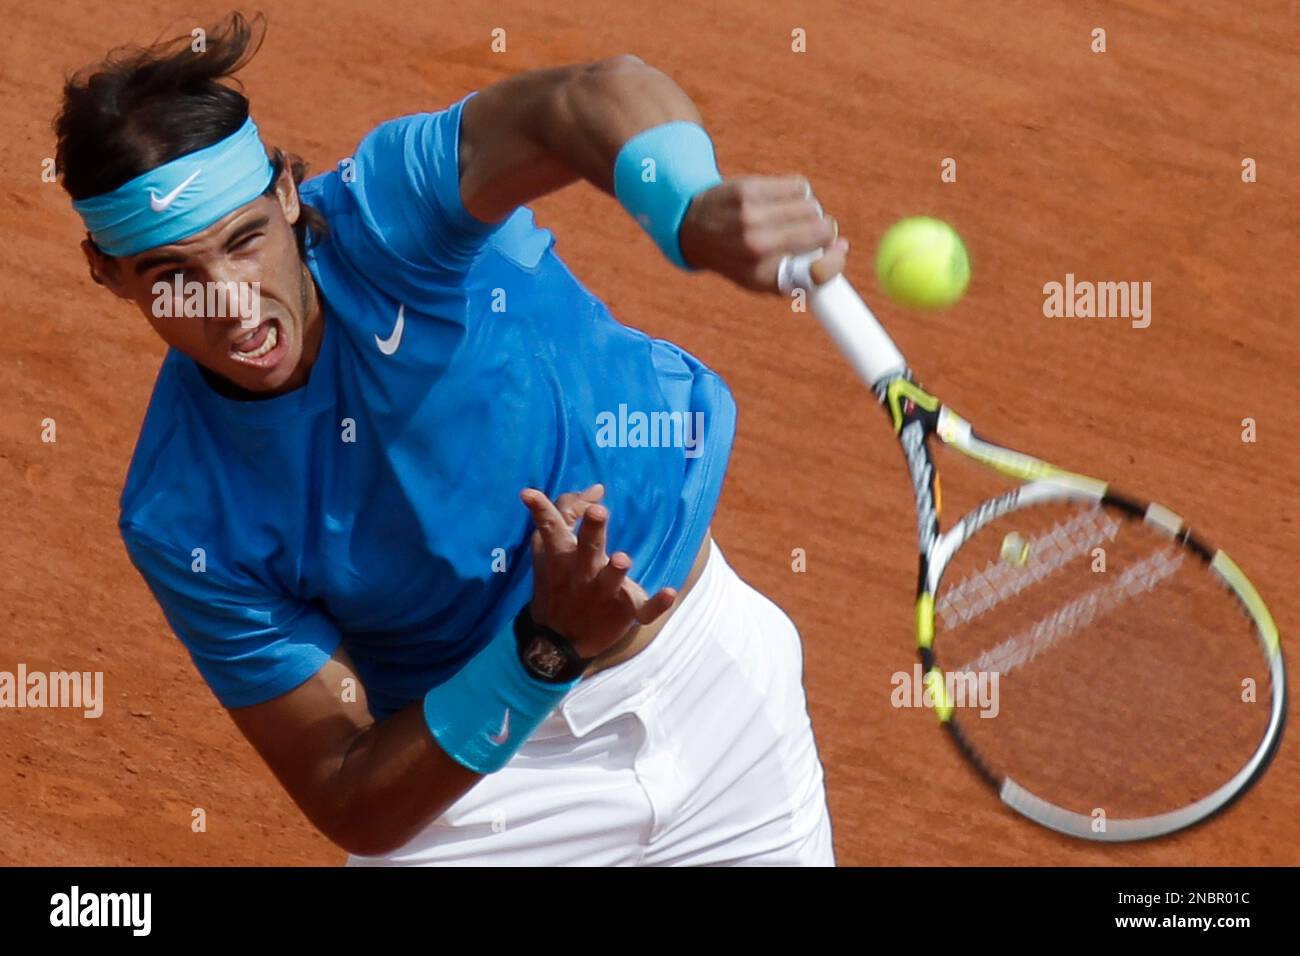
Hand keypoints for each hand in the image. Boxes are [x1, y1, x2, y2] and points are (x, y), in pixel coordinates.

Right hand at [520, 485, 676, 658]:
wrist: (559, 640)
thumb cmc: (559, 582)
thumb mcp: (551, 551)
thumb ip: (571, 512)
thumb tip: (598, 488)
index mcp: (564, 556)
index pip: (552, 528)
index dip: (541, 510)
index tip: (529, 494)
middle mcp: (583, 573)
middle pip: (588, 548)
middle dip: (593, 530)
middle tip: (597, 511)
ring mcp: (605, 594)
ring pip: (612, 581)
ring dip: (616, 570)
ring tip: (621, 559)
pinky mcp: (626, 612)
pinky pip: (644, 611)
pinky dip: (657, 605)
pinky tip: (669, 592)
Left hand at [677, 175, 849, 292]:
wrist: (694, 229)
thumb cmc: (741, 256)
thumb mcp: (765, 278)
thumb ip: (805, 272)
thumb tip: (842, 247)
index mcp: (764, 278)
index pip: (817, 274)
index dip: (835, 262)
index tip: (838, 251)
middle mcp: (757, 249)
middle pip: (822, 231)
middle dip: (824, 230)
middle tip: (812, 231)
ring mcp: (752, 217)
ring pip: (812, 206)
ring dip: (810, 210)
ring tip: (792, 216)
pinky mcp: (749, 189)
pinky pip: (799, 187)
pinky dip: (798, 192)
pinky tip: (783, 199)